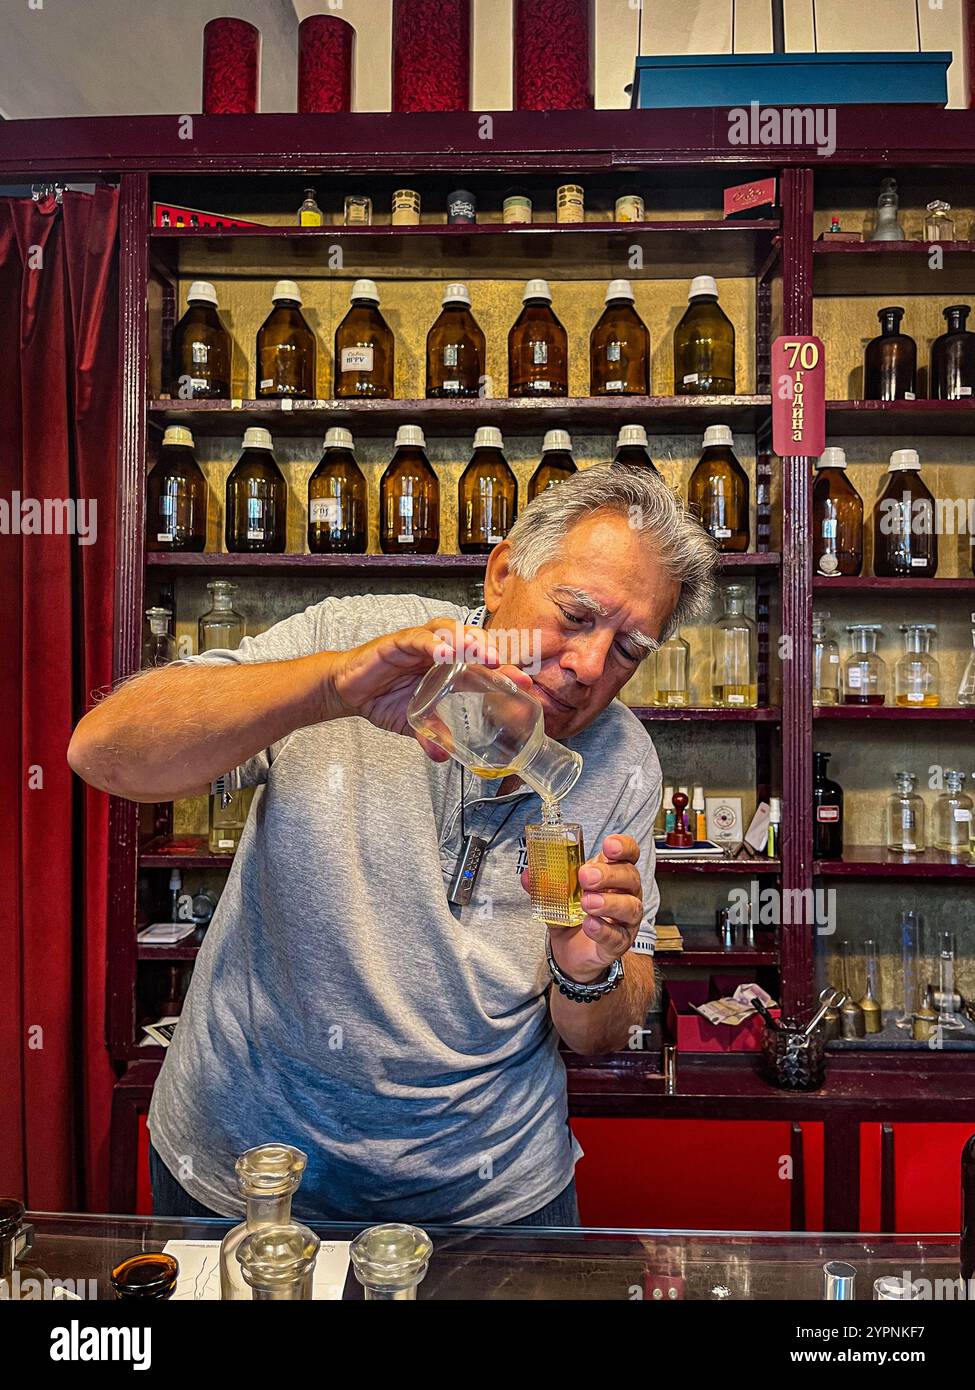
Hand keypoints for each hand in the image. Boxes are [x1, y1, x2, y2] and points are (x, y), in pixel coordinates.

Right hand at [328, 617, 533, 758]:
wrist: (349, 691)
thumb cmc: (385, 699)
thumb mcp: (414, 722)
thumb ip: (431, 736)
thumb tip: (445, 757)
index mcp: (450, 668)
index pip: (484, 664)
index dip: (506, 670)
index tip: (526, 683)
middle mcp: (439, 650)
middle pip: (473, 640)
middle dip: (492, 650)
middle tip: (505, 666)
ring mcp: (420, 643)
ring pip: (450, 630)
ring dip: (468, 640)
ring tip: (483, 654)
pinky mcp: (398, 642)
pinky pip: (418, 638)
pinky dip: (433, 643)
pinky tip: (445, 653)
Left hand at [522, 834, 642, 983]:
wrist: (571, 952)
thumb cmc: (572, 915)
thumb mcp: (556, 896)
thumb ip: (545, 885)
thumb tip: (528, 875)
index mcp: (612, 874)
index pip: (628, 854)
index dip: (623, 847)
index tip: (608, 845)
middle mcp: (626, 893)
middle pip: (629, 877)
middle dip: (608, 874)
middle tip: (585, 877)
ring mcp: (626, 919)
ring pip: (630, 907)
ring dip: (608, 903)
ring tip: (587, 903)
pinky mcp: (619, 942)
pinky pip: (617, 935)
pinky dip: (603, 929)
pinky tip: (589, 925)